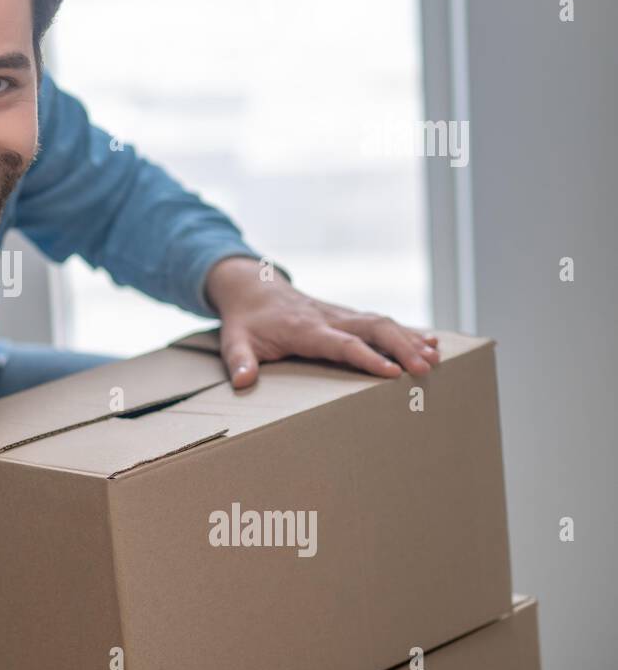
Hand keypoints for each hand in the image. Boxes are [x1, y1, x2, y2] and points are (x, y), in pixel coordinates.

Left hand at [203, 256, 439, 388]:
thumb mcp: (234, 340)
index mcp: (303, 328)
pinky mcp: (346, 316)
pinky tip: (429, 343)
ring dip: (409, 339)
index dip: (366, 357)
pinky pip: (379, 323)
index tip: (392, 372)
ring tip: (437, 358)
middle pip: (372, 327)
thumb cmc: (245, 320)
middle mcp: (328, 318)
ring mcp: (340, 315)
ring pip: (381, 322)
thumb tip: (243, 381)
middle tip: (427, 368)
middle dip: (401, 346)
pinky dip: (405, 332)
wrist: (252, 288)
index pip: (341, 343)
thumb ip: (239, 360)